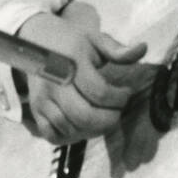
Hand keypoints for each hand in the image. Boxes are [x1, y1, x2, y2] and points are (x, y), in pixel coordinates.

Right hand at [15, 12, 149, 144]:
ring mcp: (41, 99)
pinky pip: (52, 135)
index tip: (127, 93)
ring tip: (104, 117)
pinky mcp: (35, 111)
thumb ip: (118, 49)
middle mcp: (53, 83)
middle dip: (109, 119)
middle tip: (118, 110)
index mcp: (71, 63)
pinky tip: (84, 127)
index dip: (119, 98)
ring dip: (93, 130)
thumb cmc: (72, 42)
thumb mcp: (95, 39)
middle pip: (84, 116)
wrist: (36, 40)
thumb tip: (143, 49)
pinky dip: (71, 138)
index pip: (99, 92)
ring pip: (70, 128)